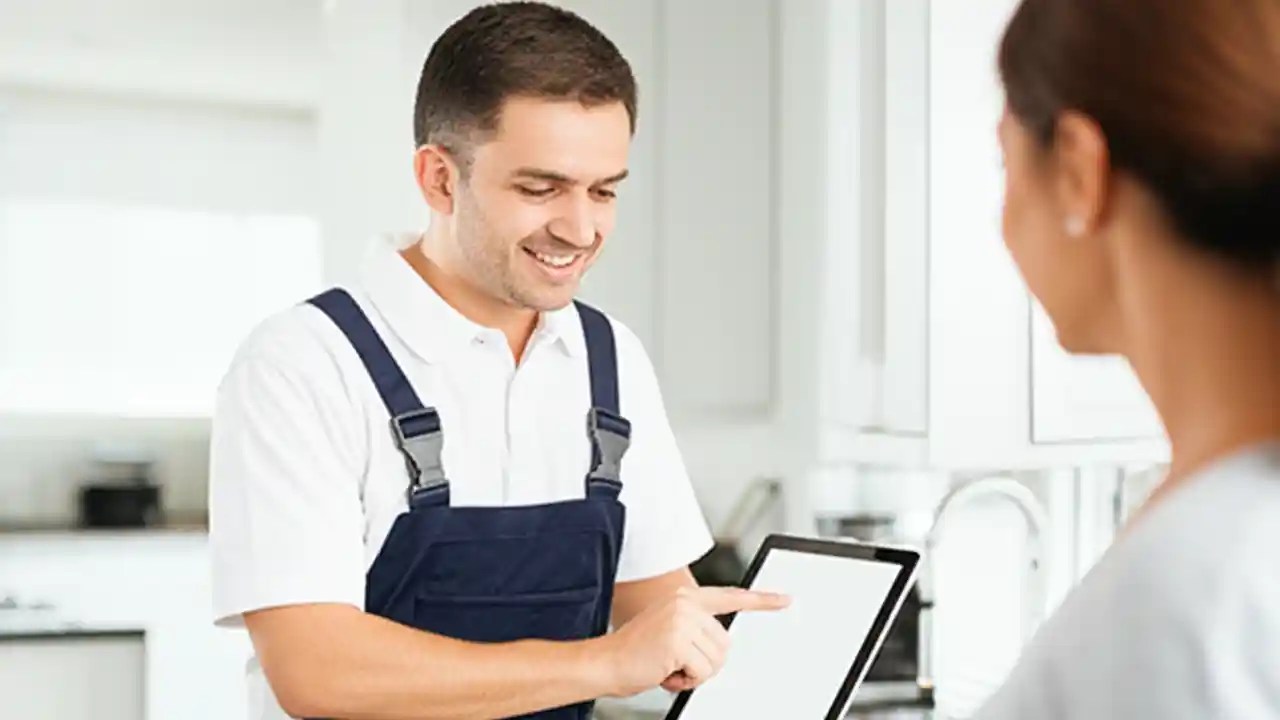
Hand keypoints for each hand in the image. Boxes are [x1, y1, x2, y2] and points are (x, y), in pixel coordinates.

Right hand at [596, 586, 789, 697]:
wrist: (606, 662)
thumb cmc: (636, 653)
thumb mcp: (669, 630)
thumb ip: (695, 628)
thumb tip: (720, 645)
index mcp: (686, 597)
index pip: (731, 597)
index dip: (761, 600)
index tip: (784, 599)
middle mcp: (685, 603)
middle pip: (725, 644)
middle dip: (705, 662)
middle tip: (675, 661)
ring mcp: (682, 619)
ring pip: (716, 660)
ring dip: (695, 673)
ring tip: (669, 665)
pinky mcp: (679, 640)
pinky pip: (703, 671)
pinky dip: (686, 680)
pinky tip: (666, 672)